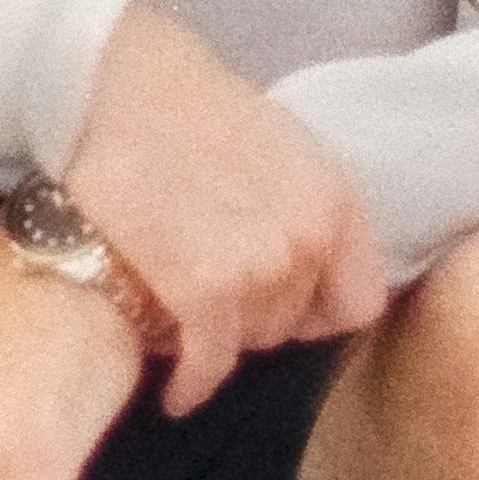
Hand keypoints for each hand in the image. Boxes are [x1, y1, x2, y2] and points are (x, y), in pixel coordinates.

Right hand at [61, 0, 388, 415]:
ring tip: (181, 311)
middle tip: (213, 295)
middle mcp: (308, 241)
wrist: (120, 88)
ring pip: (248, 342)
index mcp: (336, 203)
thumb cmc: (193, 111)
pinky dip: (190, 383)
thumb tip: (306, 268)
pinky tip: (177, 391)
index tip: (284, 307)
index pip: (358, 303)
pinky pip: (207, 364)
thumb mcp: (285, 149)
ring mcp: (259, 270)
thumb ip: (310, 211)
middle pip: (293, 325)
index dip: (318, 311)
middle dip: (255, 316)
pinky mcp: (203, 293)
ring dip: (217, 335)